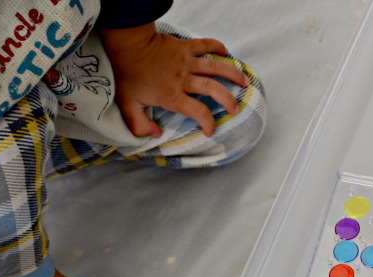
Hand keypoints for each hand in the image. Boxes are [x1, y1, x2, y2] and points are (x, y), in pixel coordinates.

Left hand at [100, 24, 249, 137]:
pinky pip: (206, 45)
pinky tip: (227, 53)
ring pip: (215, 67)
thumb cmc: (128, 75)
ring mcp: (187, 61)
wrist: (127, 44)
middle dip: (228, 100)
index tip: (210, 131)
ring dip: (232, 74)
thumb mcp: (128, 105)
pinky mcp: (186, 47)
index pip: (198, 111)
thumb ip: (140, 125)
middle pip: (213, 89)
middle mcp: (184, 79)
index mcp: (172, 95)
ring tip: (245, 82)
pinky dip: (218, 47)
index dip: (208, 123)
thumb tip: (155, 135)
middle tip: (235, 109)